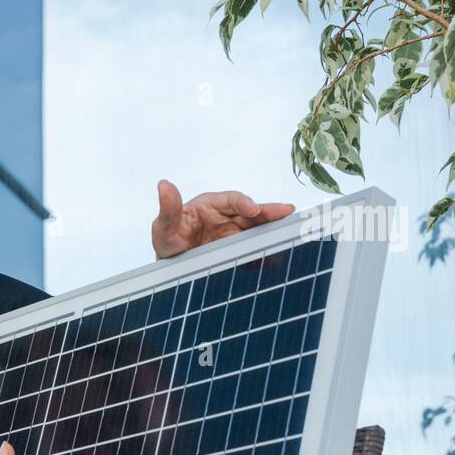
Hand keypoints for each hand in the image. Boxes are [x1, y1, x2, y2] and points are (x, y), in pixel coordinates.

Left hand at [151, 179, 294, 258]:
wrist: (172, 269)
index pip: (230, 200)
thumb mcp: (162, 229)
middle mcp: (226, 216)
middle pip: (251, 213)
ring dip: (273, 230)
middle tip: (286, 212)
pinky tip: (280, 255)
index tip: (253, 210)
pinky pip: (256, 248)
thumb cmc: (167, 243)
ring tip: (291, 232)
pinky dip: (268, 251)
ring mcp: (235, 234)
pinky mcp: (240, 249)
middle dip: (269, 212)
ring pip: (258, 229)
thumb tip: (163, 185)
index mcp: (210, 205)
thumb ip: (167, 210)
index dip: (243, 202)